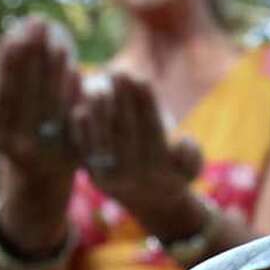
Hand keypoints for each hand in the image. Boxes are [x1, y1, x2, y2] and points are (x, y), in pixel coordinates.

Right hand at [0, 17, 81, 190]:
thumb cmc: (10, 141)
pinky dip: (77, 95)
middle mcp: (23, 148)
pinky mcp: (78, 154)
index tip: (12, 36)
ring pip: (55, 104)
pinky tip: (77, 68)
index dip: (8, 68)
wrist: (43, 180)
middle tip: (38, 23)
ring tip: (58, 38)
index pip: (3, 97)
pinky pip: (79, 120)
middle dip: (34, 58)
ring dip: (56, 71)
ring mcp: (53, 152)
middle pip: (31, 96)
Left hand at [70, 72, 202, 210]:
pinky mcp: (89, 172)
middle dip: (123, 101)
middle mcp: (132, 177)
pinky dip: (80, 125)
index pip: (153, 133)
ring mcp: (107, 175)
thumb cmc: (172, 171)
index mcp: (159, 172)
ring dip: (100, 110)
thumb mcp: (190, 168)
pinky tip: (78, 103)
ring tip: (98, 82)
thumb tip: (182, 143)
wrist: (145, 196)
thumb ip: (192, 155)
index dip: (147, 105)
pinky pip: (83, 146)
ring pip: (102, 139)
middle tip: (120, 72)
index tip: (143, 79)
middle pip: (126, 133)